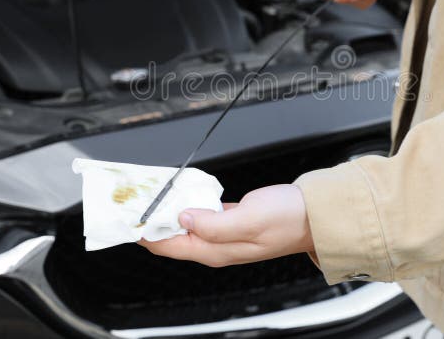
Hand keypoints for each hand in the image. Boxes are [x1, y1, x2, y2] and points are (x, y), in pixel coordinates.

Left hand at [139, 185, 313, 267]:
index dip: (145, 232)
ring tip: (151, 194)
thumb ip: (213, 222)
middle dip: (151, 220)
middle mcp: (216, 245)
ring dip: (168, 210)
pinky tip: (182, 192)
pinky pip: (202, 213)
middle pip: (172, 236)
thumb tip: (184, 217)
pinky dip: (188, 203)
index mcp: (216, 250)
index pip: (168, 246)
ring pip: (185, 223)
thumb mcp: (249, 219)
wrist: (315, 214)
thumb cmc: (289, 219)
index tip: (128, 217)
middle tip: (133, 200)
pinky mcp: (232, 219)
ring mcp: (224, 233)